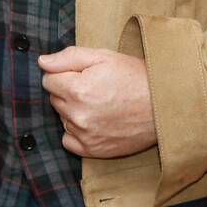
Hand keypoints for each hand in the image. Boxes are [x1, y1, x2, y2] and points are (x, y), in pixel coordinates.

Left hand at [37, 46, 156, 157]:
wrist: (164, 105)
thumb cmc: (135, 77)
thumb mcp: (104, 56)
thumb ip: (69, 57)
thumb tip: (42, 63)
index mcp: (78, 89)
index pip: (48, 79)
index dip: (64, 73)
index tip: (82, 73)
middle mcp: (78, 115)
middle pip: (55, 99)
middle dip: (68, 90)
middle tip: (95, 86)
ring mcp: (85, 135)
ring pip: (63, 118)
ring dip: (73, 110)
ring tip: (100, 103)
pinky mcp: (93, 150)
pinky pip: (69, 140)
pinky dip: (77, 131)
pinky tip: (96, 121)